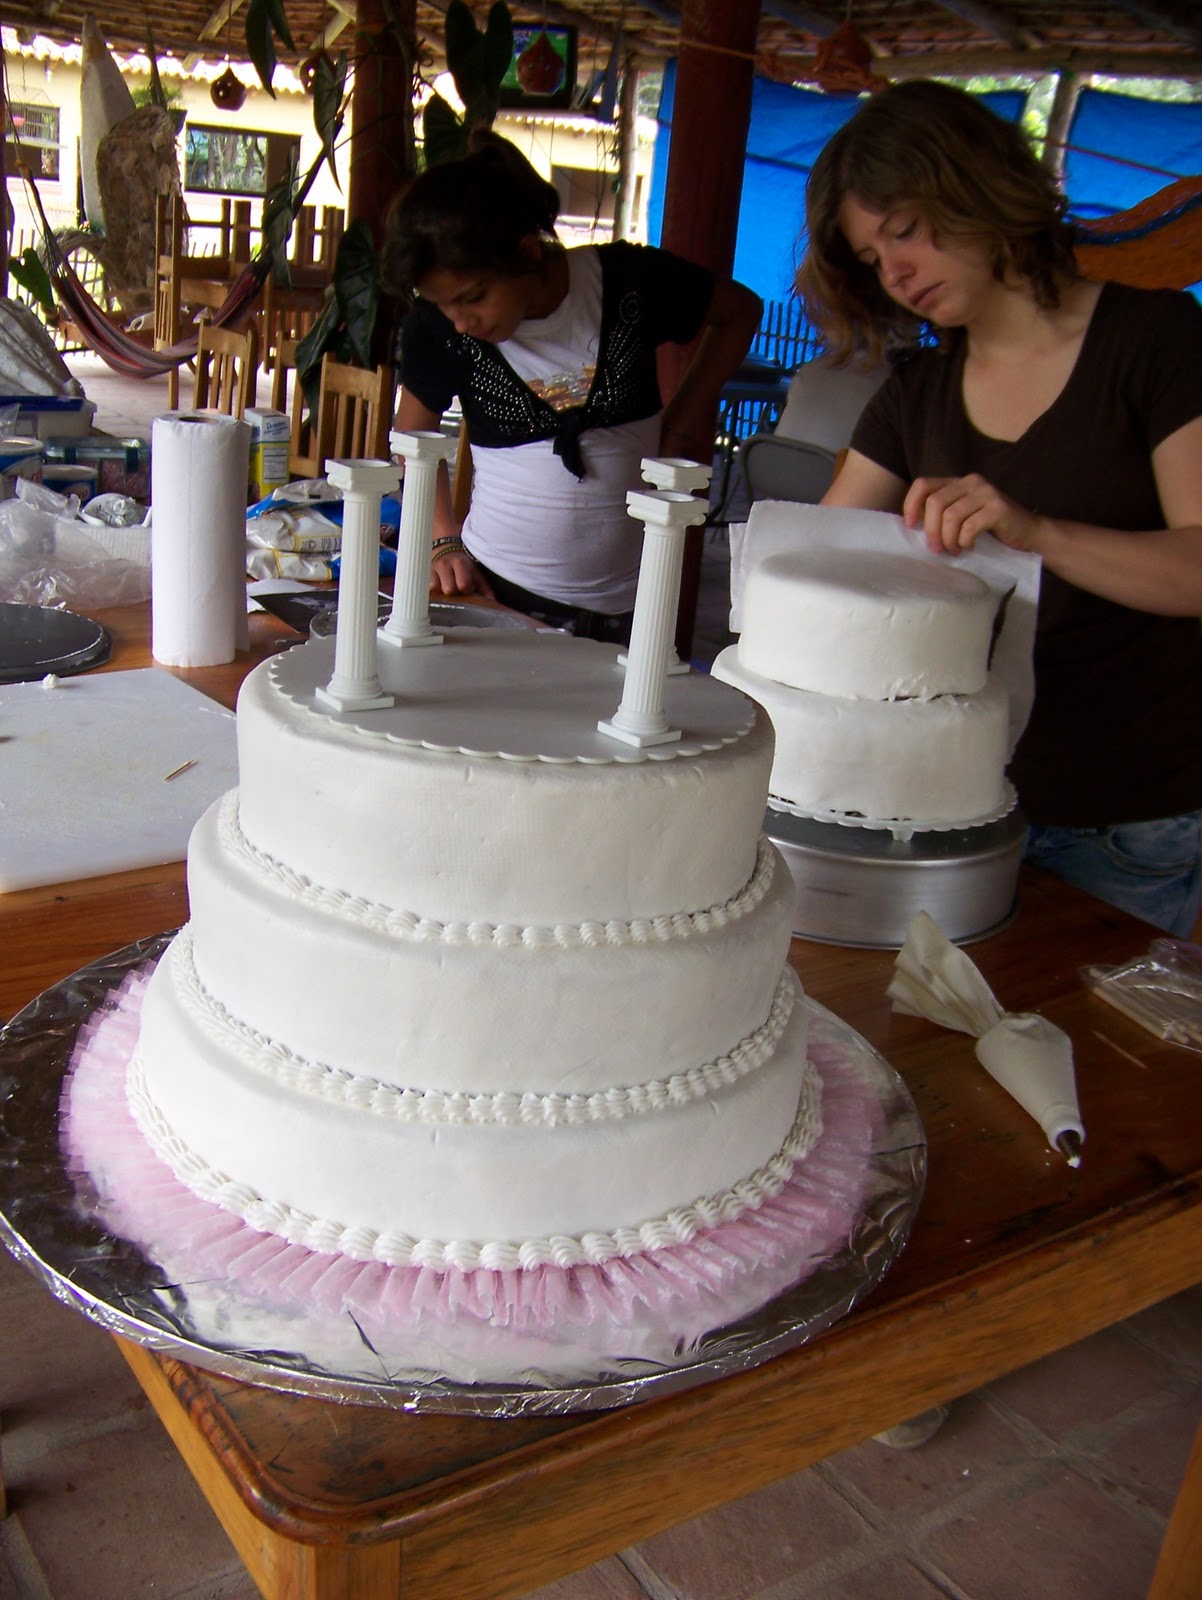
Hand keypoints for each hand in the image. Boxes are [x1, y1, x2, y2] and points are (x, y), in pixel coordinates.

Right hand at [429, 549, 493, 599]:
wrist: (444, 548)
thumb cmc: (462, 564)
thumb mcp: (474, 572)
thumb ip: (484, 587)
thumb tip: (492, 602)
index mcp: (460, 563)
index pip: (463, 585)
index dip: (466, 590)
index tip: (467, 588)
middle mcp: (444, 564)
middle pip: (449, 589)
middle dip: (454, 593)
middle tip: (455, 589)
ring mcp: (432, 568)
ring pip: (435, 589)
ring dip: (441, 591)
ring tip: (445, 586)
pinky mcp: (423, 572)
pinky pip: (426, 587)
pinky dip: (432, 590)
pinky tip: (437, 587)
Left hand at [903, 474, 1044, 554]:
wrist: (1029, 534)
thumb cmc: (991, 530)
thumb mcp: (962, 517)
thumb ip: (941, 514)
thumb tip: (911, 525)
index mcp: (958, 482)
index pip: (923, 484)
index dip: (911, 505)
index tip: (910, 526)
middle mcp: (971, 482)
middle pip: (935, 502)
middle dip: (930, 530)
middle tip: (936, 549)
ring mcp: (986, 492)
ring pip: (950, 515)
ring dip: (948, 539)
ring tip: (954, 551)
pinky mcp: (998, 508)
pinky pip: (970, 526)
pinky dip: (964, 541)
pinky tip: (969, 547)